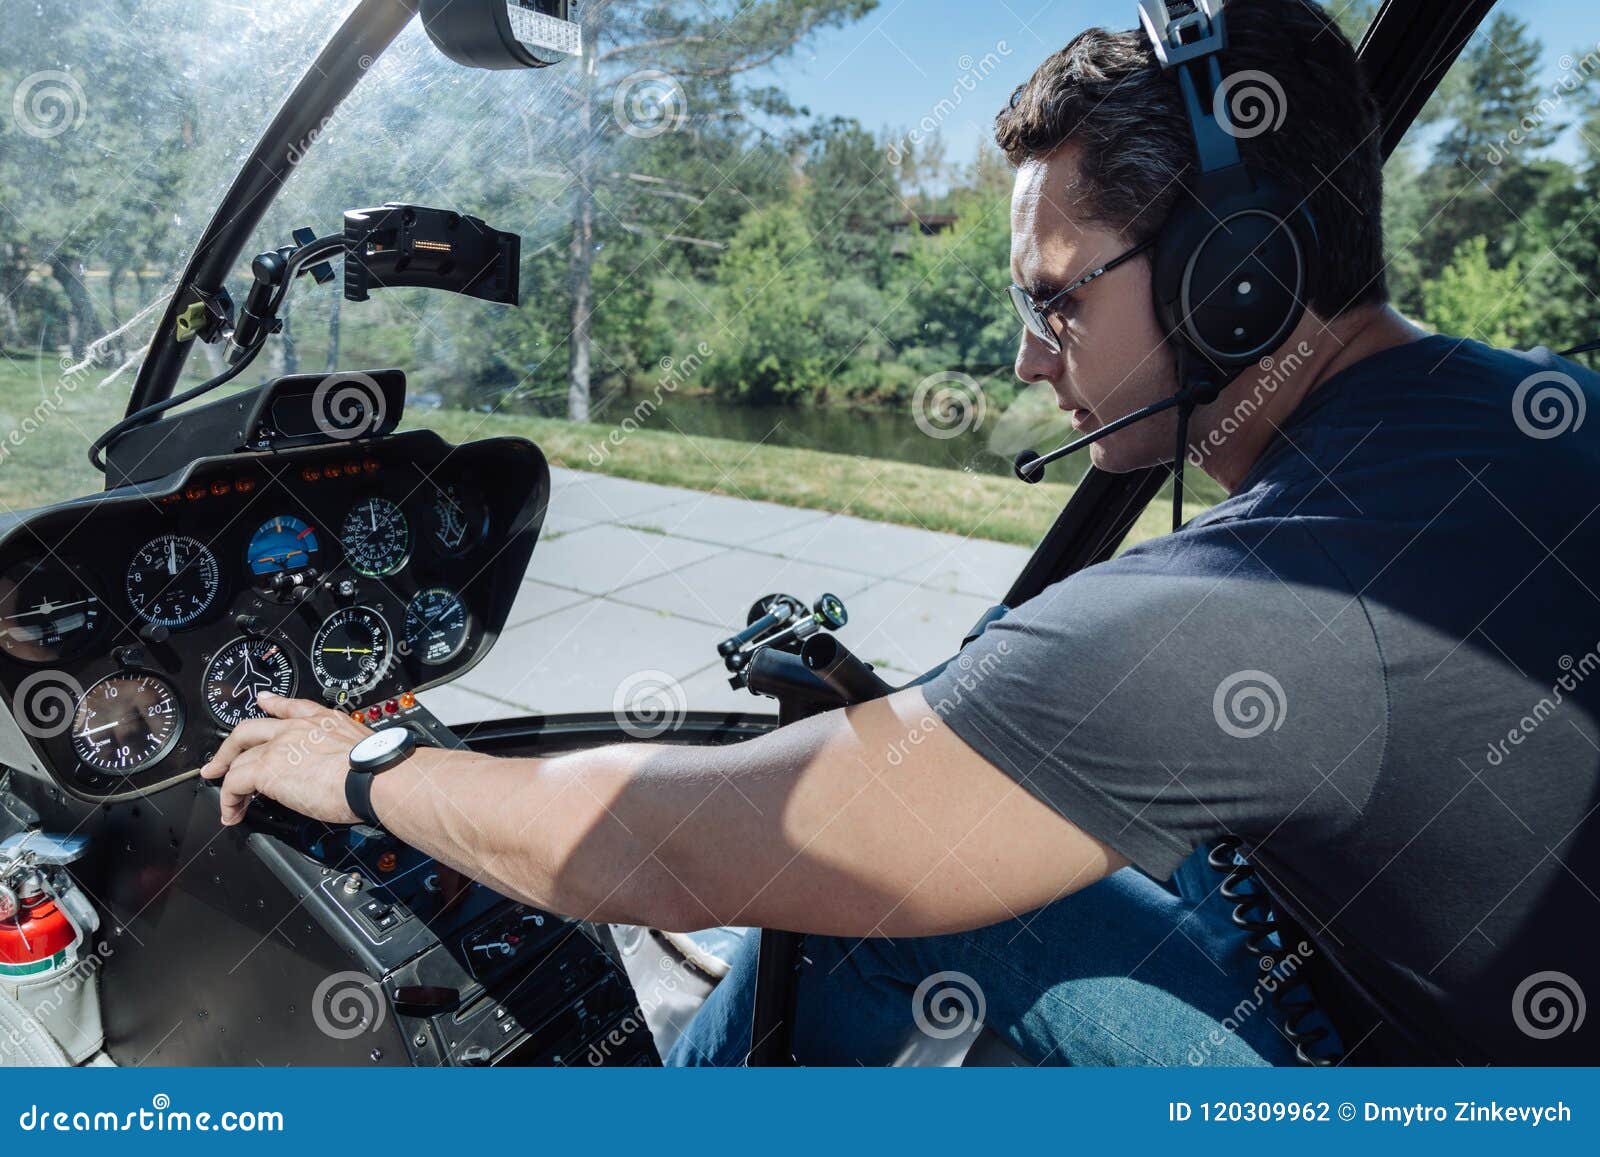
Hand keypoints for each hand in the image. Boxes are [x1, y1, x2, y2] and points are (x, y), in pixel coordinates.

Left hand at [199, 692, 372, 825]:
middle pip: (249, 730)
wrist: (374, 775)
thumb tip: (347, 771)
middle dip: (230, 747)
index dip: (273, 704)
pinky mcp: (267, 768)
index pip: (291, 706)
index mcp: (323, 721)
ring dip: (228, 781)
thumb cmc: (377, 768)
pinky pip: (234, 782)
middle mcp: (298, 728)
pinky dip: (229, 799)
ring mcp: (279, 746)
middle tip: (219, 762)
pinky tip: (231, 811)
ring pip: (239, 759)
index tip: (264, 702)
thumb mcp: (361, 749)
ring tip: (228, 802)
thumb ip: (344, 753)